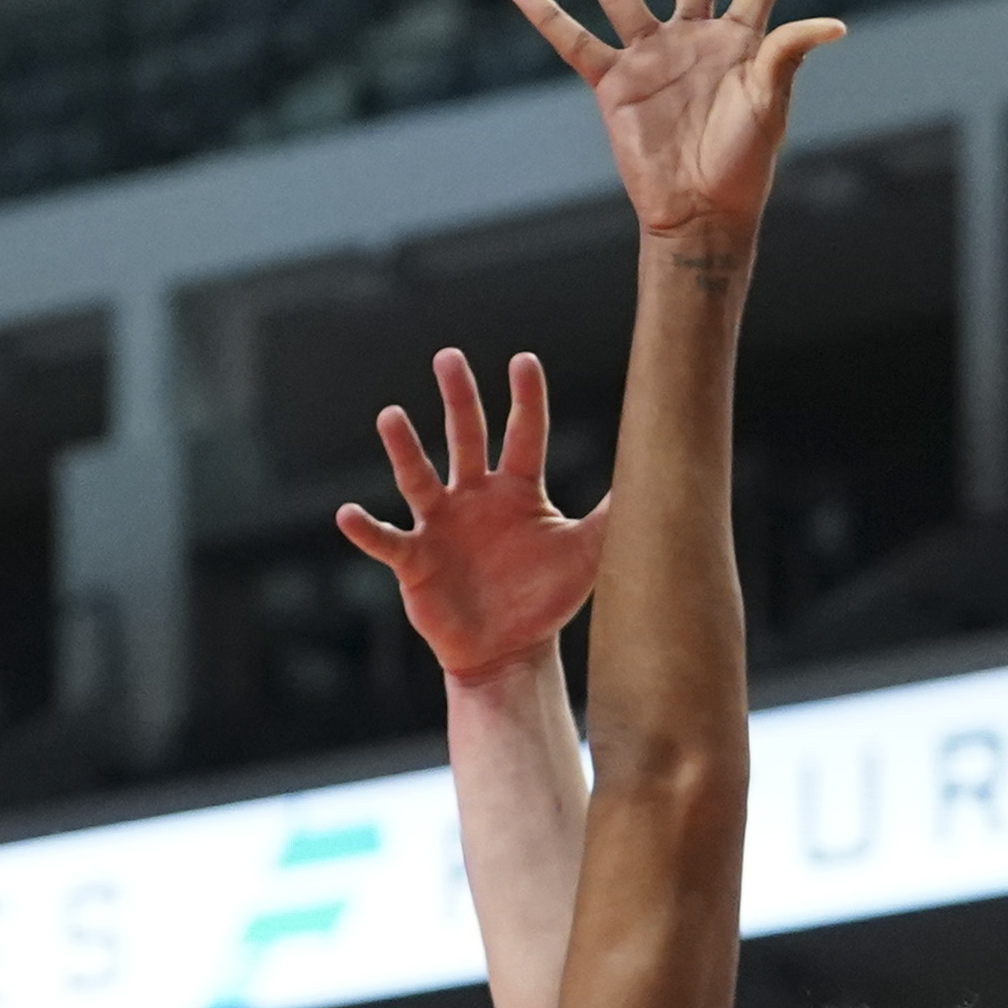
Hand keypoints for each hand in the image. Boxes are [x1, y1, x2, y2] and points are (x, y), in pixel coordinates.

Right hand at [337, 348, 607, 682]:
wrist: (509, 651)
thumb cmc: (545, 599)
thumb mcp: (586, 555)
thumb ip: (614, 516)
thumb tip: (659, 478)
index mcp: (516, 490)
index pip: (523, 434)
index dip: (525, 399)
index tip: (523, 360)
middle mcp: (475, 496)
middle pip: (466, 437)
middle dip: (459, 398)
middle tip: (449, 357)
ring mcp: (441, 525)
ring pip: (420, 477)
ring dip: (404, 448)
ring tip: (391, 416)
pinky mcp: (415, 559)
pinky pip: (386, 540)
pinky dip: (366, 528)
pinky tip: (348, 513)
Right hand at [514, 0, 841, 239]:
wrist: (700, 209)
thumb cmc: (743, 162)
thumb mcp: (769, 103)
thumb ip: (788, 54)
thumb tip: (834, 24)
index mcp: (739, 44)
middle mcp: (694, 41)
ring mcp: (651, 58)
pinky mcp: (614, 83)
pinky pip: (575, 42)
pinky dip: (548, 16)